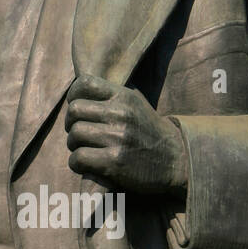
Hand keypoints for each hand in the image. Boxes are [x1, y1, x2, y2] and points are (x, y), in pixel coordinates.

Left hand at [65, 75, 187, 195]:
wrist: (177, 161)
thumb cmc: (150, 133)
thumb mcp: (137, 105)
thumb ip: (112, 96)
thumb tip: (81, 89)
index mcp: (124, 97)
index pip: (85, 83)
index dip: (73, 96)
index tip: (77, 110)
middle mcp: (121, 114)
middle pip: (74, 111)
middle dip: (71, 125)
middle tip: (80, 135)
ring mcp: (118, 138)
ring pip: (74, 135)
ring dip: (74, 146)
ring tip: (85, 150)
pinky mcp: (114, 162)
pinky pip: (78, 158)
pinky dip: (77, 164)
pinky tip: (87, 165)